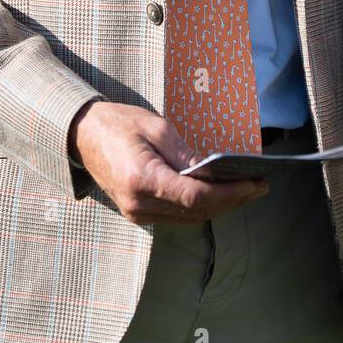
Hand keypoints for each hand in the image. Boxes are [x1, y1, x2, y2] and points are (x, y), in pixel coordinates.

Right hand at [69, 100, 268, 224]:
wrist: (82, 136)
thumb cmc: (119, 124)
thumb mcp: (157, 128)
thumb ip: (186, 155)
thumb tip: (215, 173)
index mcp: (142, 179)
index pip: (195, 197)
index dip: (229, 193)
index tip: (253, 182)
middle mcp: (139, 204)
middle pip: (196, 212)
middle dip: (232, 201)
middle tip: (260, 186)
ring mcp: (137, 213)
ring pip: (189, 218)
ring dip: (220, 207)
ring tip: (247, 190)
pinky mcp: (138, 213)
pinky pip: (177, 216)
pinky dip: (202, 207)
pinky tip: (220, 194)